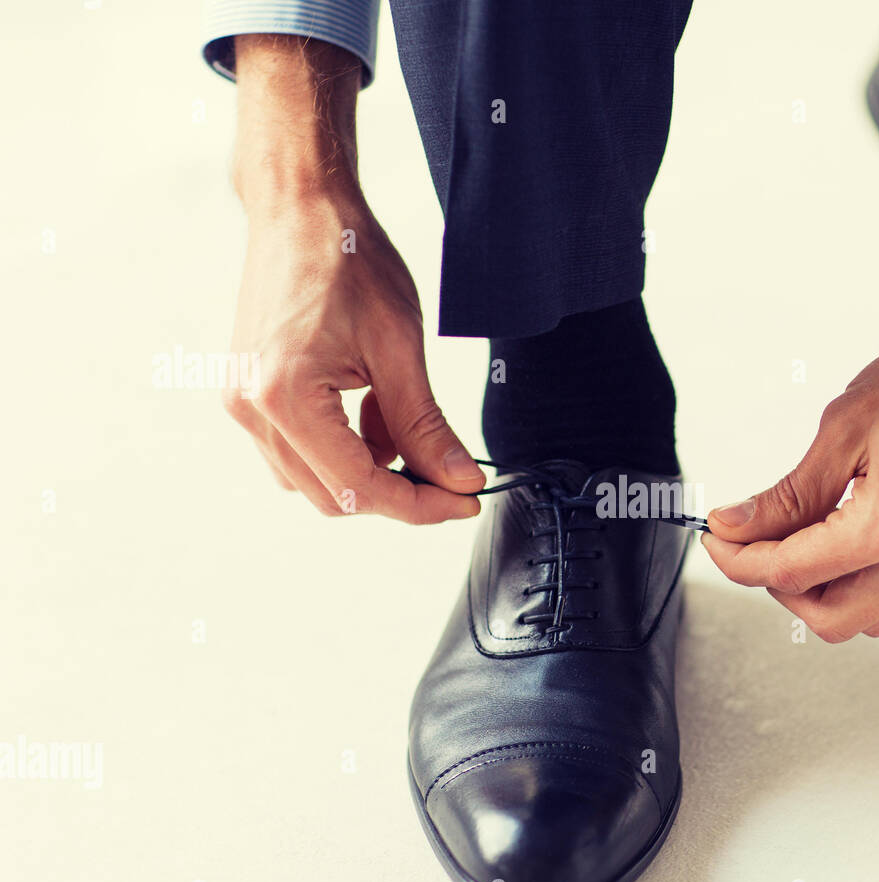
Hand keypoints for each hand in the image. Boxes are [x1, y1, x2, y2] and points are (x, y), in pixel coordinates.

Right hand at [220, 35, 483, 522]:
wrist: (301, 209)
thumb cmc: (344, 258)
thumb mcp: (400, 348)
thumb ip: (426, 426)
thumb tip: (459, 479)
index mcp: (284, 396)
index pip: (360, 488)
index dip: (419, 505)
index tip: (464, 501)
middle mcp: (252, 409)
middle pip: (334, 496)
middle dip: (398, 492)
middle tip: (451, 474)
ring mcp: (244, 404)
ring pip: (316, 480)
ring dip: (370, 468)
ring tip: (402, 417)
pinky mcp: (248, 395)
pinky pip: (300, 451)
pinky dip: (346, 447)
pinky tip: (373, 408)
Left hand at [703, 230, 878, 638]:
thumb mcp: (843, 429)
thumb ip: (788, 495)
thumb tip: (736, 527)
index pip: (791, 572)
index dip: (740, 561)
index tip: (721, 543)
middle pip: (832, 621)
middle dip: (785, 592)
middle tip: (766, 549)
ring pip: (875, 621)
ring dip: (832, 594)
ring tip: (816, 543)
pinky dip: (878, 590)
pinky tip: (866, 548)